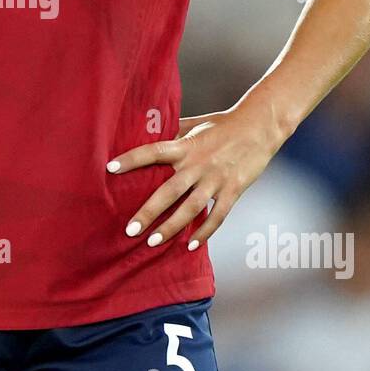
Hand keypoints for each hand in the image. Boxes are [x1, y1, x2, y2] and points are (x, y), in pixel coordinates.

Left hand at [106, 107, 279, 249]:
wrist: (260, 127)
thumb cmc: (224, 124)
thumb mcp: (195, 124)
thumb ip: (173, 132)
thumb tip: (148, 131)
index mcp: (186, 146)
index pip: (153, 151)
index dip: (131, 159)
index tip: (110, 168)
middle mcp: (198, 164)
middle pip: (169, 191)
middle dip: (148, 212)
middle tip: (130, 230)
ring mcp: (216, 179)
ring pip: (191, 209)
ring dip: (172, 228)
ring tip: (153, 243)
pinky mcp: (233, 190)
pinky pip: (217, 217)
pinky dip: (204, 232)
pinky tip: (190, 246)